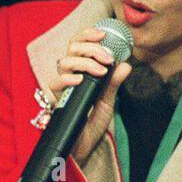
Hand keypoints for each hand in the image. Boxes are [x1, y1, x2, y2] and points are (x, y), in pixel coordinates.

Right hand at [46, 27, 131, 163]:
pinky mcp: (55, 101)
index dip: (87, 36)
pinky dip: (68, 80)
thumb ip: (113, 84)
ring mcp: (61, 89)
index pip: (78, 46)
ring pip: (64, 64)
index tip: (103, 34)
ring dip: (83, 63)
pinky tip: (80, 80)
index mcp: (80, 73)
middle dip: (90, 49)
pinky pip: (55, 85)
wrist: (84, 148)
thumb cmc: (92, 125)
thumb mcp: (107, 102)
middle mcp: (68, 78)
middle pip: (71, 51)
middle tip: (107, 58)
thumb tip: (126, 65)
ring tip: (100, 70)